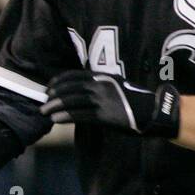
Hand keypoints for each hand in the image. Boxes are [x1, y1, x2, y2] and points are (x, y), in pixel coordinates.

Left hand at [41, 70, 179, 137]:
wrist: (152, 112)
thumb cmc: (134, 101)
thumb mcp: (117, 86)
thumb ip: (100, 86)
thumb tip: (82, 92)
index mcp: (103, 76)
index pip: (75, 75)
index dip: (59, 81)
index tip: (49, 87)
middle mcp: (101, 85)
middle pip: (71, 88)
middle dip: (54, 95)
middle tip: (43, 101)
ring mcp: (102, 100)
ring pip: (72, 101)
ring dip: (55, 106)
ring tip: (44, 112)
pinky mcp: (104, 115)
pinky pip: (80, 115)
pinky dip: (65, 117)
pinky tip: (56, 119)